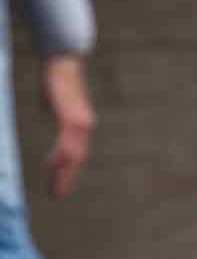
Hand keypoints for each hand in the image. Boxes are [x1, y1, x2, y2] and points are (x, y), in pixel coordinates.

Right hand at [39, 55, 94, 197]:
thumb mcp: (56, 105)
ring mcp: (80, 123)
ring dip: (63, 173)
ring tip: (54, 187)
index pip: (77, 153)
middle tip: (56, 194)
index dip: (69, 170)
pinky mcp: (71, 118)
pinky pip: (65, 143)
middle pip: (78, 158)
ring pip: (73, 155)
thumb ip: (56, 117)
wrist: (61, 64)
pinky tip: (49, 166)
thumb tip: (53, 121)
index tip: (60, 184)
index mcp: (81, 126)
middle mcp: (84, 127)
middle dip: (67, 177)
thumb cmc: (57, 83)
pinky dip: (58, 157)